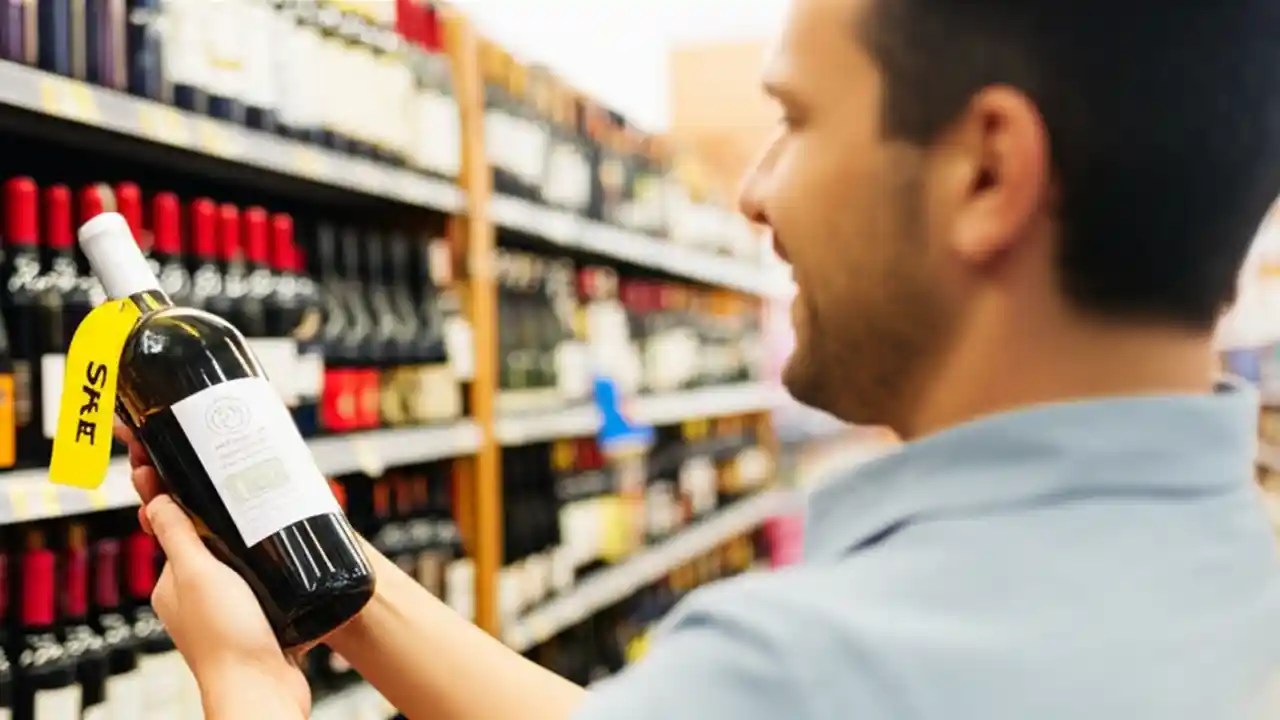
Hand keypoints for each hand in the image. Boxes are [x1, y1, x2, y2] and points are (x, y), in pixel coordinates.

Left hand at [115, 423, 310, 715]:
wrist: (263, 689)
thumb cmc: (225, 638)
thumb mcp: (196, 573)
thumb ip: (177, 535)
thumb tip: (154, 497)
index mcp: (173, 582)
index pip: (167, 524)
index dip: (166, 490)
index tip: (162, 454)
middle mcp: (197, 595)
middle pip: (204, 538)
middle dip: (214, 509)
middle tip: (226, 470)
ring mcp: (228, 607)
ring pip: (236, 558)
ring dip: (247, 535)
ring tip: (261, 500)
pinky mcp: (258, 619)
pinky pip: (261, 580)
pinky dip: (269, 562)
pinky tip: (287, 549)